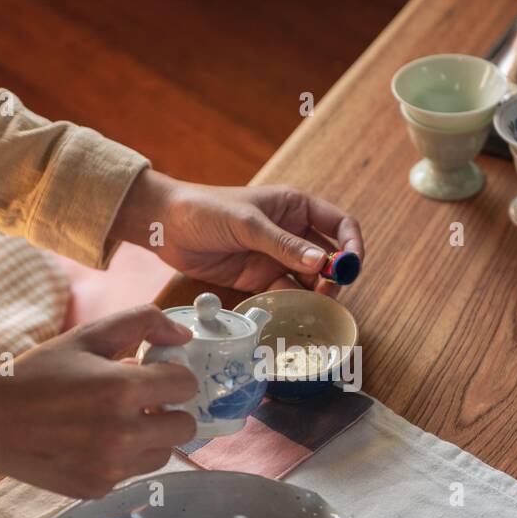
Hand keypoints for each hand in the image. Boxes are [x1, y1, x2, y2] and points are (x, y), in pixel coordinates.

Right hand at [0, 306, 198, 498]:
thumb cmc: (37, 374)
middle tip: (141, 403)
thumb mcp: (87, 336)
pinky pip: (132, 473)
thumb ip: (141, 323)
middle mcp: (123, 434)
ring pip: (164, 454)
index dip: (172, 376)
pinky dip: (122, 459)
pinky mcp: (98, 488)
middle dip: (169, 411)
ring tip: (116, 422)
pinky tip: (93, 443)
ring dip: (150, 438)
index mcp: (123, 390)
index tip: (153, 375)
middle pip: (185, 427)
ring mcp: (112, 467)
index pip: (186, 386)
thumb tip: (182, 337)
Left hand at [110, 171, 363, 296]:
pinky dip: (293, 303)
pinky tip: (291, 310)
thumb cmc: (205, 209)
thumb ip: (283, 244)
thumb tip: (319, 262)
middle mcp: (291, 232)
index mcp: (295, 207)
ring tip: (311, 305)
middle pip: (328, 256)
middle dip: (334, 275)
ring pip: (309, 279)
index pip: (339, 224)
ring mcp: (276, 257)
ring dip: (315, 293)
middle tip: (326, 292)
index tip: (350, 267)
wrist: (165, 226)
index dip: (351, 245)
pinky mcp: (259, 278)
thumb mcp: (247, 223)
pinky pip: (285, 293)